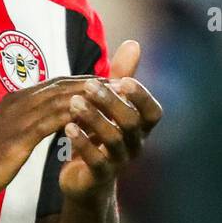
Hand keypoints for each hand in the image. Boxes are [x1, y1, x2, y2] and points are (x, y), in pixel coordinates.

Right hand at [0, 76, 110, 208]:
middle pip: (64, 85)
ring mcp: (17, 117)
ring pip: (62, 99)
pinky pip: (52, 122)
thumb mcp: (7, 136)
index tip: (110, 85)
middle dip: (95, 84)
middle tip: (124, 85)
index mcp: (16, 100)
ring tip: (117, 99)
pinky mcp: (18, 137)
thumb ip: (25, 124)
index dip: (85, 83)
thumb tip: (44, 122)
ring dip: (91, 97)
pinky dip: (75, 117)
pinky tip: (94, 121)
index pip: (57, 84)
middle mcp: (18, 102)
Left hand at [58, 40, 162, 199]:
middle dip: (111, 102)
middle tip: (88, 86)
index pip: (153, 111)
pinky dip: (83, 143)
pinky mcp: (100, 176)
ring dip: (93, 119)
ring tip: (73, 103)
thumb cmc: (99, 135)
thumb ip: (121, 77)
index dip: (142, 96)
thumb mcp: (110, 105)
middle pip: (131, 122)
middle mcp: (135, 144)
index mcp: (140, 126)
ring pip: (114, 140)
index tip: (123, 80)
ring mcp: (120, 162)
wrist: (85, 179)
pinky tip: (68, 128)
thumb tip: (133, 43)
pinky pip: (97, 160)